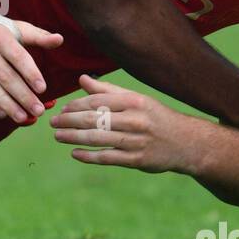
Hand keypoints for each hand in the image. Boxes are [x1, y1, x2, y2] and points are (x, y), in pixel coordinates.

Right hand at [0, 19, 62, 122]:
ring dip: (8, 105)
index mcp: (0, 36)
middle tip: (39, 110)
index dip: (30, 73)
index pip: (18, 57)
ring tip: (23, 117)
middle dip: (23, 96)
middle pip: (5, 77)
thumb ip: (38, 36)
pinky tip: (3, 113)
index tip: (43, 89)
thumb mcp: (15, 28)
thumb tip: (60, 39)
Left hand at [49, 75, 182, 171]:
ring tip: (58, 136)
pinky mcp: (137, 160)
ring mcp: (136, 141)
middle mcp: (135, 120)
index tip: (62, 109)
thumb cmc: (155, 117)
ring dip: (73, 138)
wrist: (186, 142)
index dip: (76, 106)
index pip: (97, 102)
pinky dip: (88, 156)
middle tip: (52, 123)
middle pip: (94, 120)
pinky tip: (75, 153)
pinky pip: (107, 157)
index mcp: (133, 101)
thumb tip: (82, 79)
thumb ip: (108, 90)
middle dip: (69, 121)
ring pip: (97, 139)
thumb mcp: (136, 99)